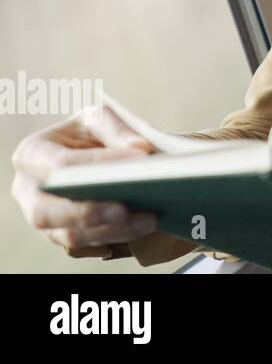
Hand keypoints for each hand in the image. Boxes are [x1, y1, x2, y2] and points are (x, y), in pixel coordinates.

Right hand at [10, 105, 159, 255]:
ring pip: (68, 235)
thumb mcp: (101, 118)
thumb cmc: (90, 132)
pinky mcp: (60, 235)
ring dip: (109, 231)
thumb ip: (119, 130)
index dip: (97, 163)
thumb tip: (141, 149)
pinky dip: (112, 239)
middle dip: (89, 212)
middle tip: (126, 208)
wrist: (88, 150)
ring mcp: (43, 217)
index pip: (60, 164)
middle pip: (48, 211)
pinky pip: (82, 247)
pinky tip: (140, 229)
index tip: (140, 158)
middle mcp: (28, 190)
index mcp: (33, 154)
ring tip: (149, 220)